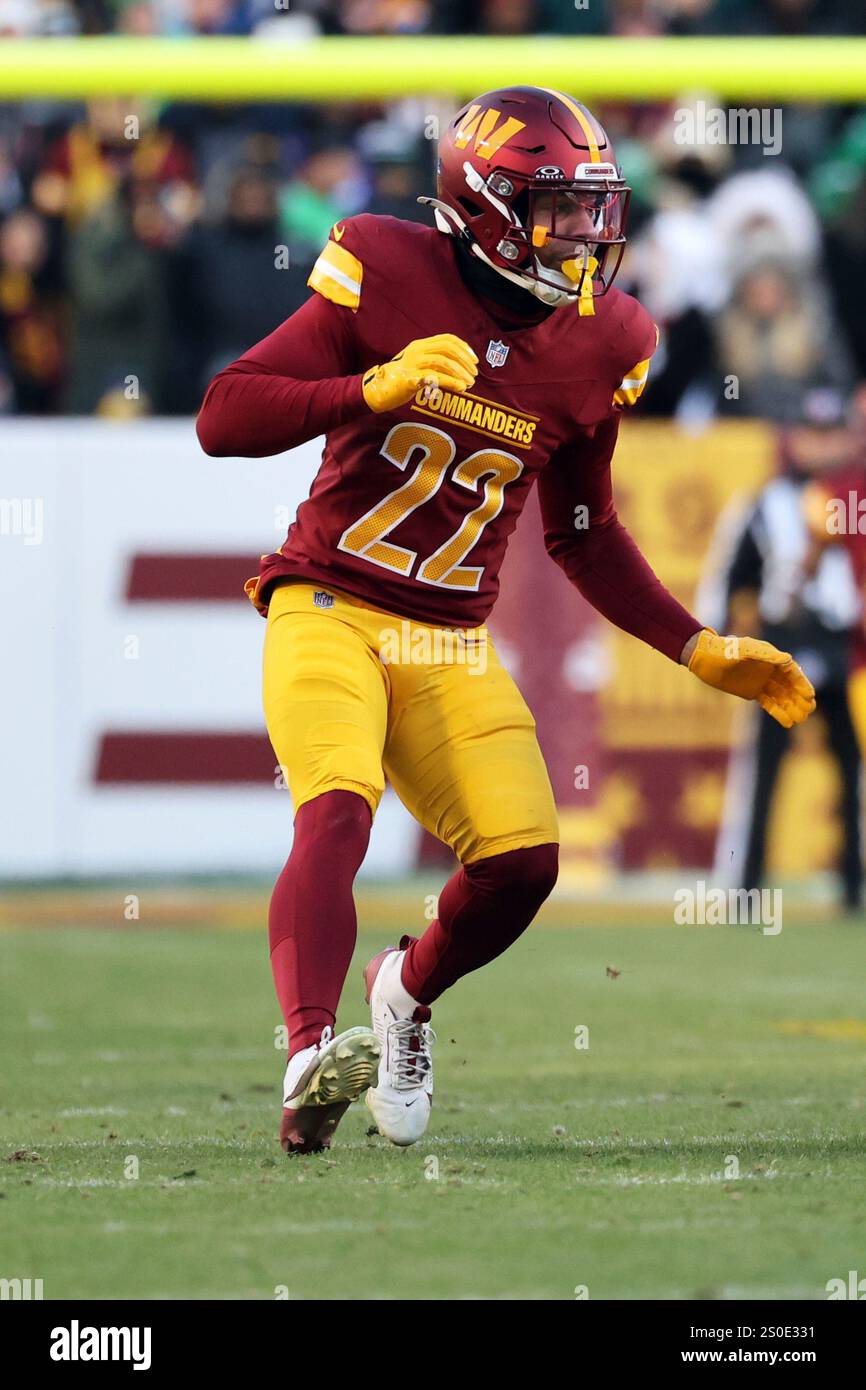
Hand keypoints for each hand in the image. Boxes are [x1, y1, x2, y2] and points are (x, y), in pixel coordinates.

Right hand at [362, 333, 477, 413]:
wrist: (378, 391)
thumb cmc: (402, 380)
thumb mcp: (420, 366)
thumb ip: (437, 365)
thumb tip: (461, 370)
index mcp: (420, 345)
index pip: (447, 339)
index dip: (464, 348)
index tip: (475, 361)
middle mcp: (417, 351)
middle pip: (447, 348)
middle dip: (465, 361)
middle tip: (474, 374)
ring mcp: (412, 364)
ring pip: (443, 362)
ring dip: (460, 372)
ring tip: (469, 383)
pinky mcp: (410, 379)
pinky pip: (435, 378)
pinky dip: (451, 382)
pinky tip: (461, 388)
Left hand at [684, 629, 815, 727]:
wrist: (705, 659)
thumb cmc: (725, 650)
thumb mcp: (744, 650)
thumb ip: (765, 654)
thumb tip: (787, 659)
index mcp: (771, 657)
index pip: (792, 672)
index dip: (801, 684)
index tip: (809, 696)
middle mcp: (770, 669)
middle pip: (790, 686)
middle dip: (800, 698)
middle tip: (809, 710)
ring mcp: (762, 681)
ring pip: (781, 696)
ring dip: (791, 707)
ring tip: (800, 720)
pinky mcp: (753, 692)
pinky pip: (769, 703)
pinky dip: (778, 712)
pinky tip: (787, 722)